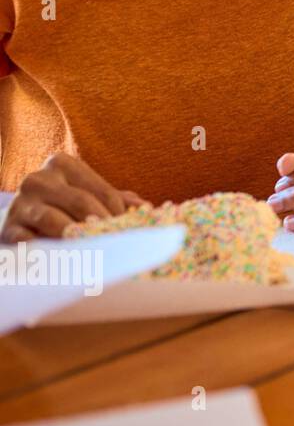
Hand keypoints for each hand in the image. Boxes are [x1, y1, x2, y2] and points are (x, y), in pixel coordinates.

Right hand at [0, 153, 141, 243]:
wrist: (22, 222)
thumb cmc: (64, 208)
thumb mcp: (89, 197)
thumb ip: (118, 201)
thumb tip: (147, 208)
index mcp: (62, 164)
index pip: (103, 192)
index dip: (120, 215)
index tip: (131, 232)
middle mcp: (38, 179)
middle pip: (82, 204)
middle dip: (104, 227)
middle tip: (120, 246)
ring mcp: (20, 204)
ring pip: (55, 221)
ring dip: (79, 240)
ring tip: (98, 254)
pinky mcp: (8, 230)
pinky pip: (31, 243)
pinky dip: (50, 253)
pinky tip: (67, 262)